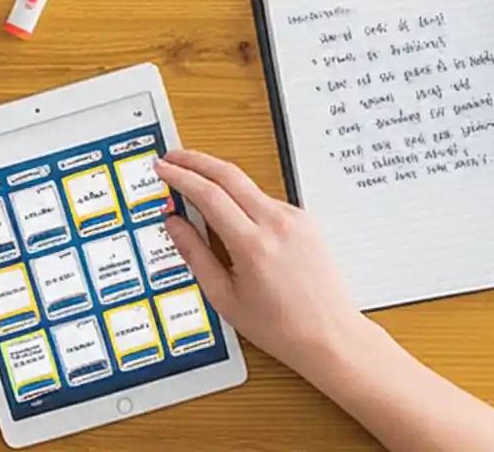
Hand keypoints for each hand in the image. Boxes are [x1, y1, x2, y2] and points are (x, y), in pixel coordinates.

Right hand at [155, 150, 380, 377]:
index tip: (163, 168)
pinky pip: (265, 200)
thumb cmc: (281, 327)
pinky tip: (231, 212)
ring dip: (219, 178)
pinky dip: (242, 198)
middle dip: (195, 160)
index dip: (180, 176)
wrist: (330, 335)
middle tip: (172, 158)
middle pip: (228, 174)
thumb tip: (174, 223)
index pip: (209, 194)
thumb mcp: (224, 297)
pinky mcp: (305, 220)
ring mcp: (295, 219)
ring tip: (195, 185)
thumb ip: (195, 255)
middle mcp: (277, 223)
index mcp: (253, 245)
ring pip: (248, 185)